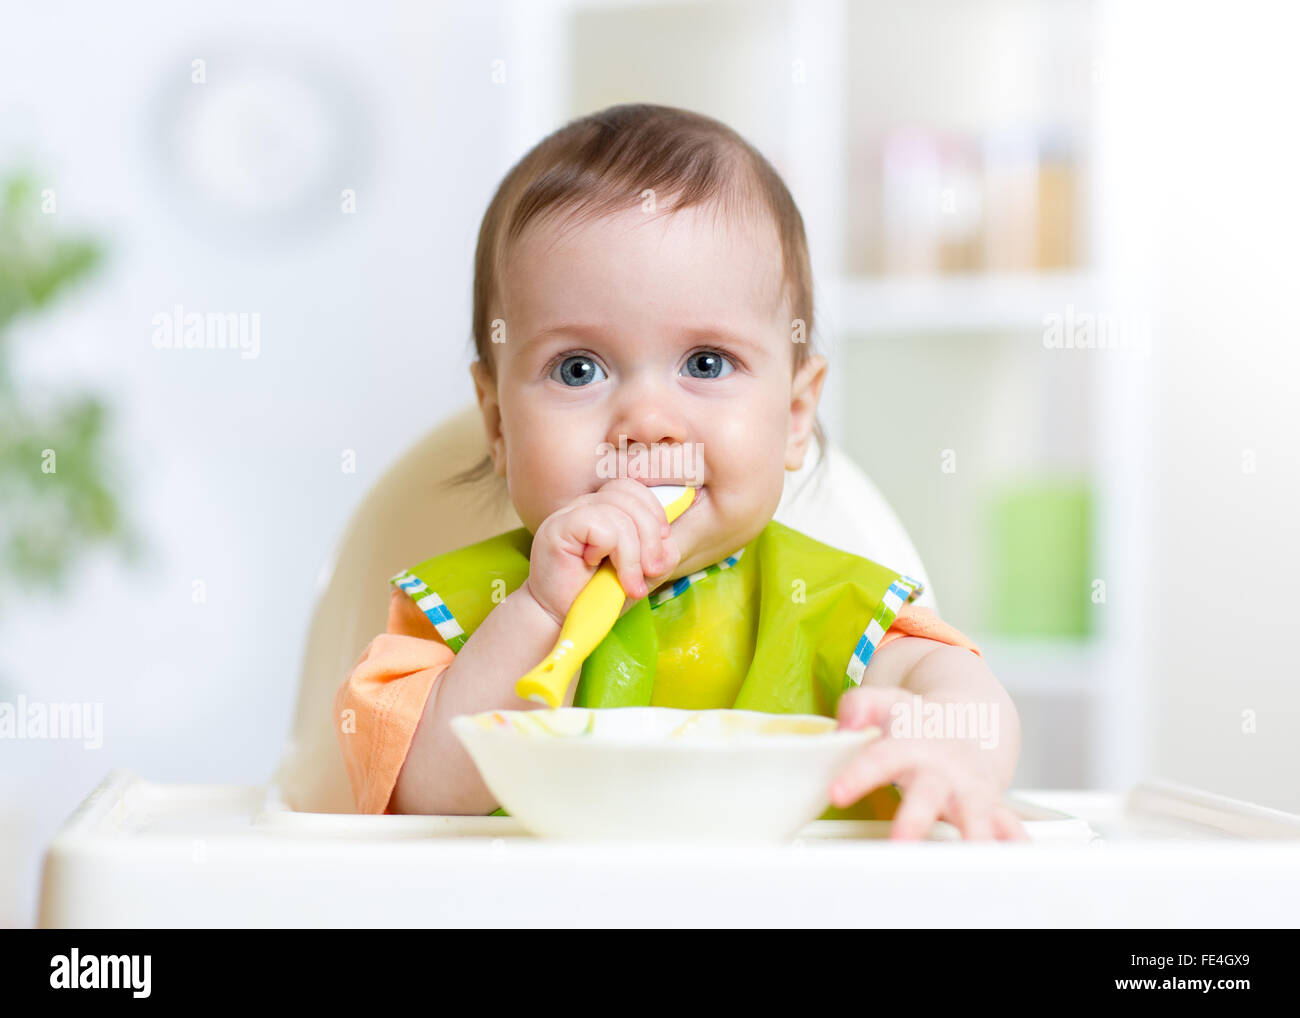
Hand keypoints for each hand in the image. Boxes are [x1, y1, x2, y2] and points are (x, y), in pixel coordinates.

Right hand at [524, 478, 682, 625]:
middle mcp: (584, 506)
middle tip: (651, 570)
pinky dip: (608, 550)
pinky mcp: (557, 528)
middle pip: (629, 496)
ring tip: (629, 583)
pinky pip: (599, 525)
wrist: (560, 622)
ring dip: (632, 554)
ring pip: (618, 513)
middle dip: (650, 536)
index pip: (632, 488)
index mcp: (601, 509)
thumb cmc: (597, 598)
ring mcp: (568, 514)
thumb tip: (669, 540)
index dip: (653, 512)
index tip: (660, 547)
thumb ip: (659, 554)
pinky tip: (595, 567)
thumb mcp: (640, 574)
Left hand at [829, 686, 1028, 841]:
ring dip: (973, 834)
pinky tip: (1016, 857)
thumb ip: (859, 707)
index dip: (859, 774)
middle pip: (928, 793)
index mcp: (910, 743)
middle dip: (916, 817)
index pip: (880, 757)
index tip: (837, 793)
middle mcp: (941, 769)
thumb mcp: (886, 703)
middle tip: (901, 841)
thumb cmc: (920, 720)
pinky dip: (1013, 841)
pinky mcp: (990, 807)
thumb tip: (844, 726)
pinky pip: (1008, 825)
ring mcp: (968, 788)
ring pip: (974, 813)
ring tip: (970, 853)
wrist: (973, 719)